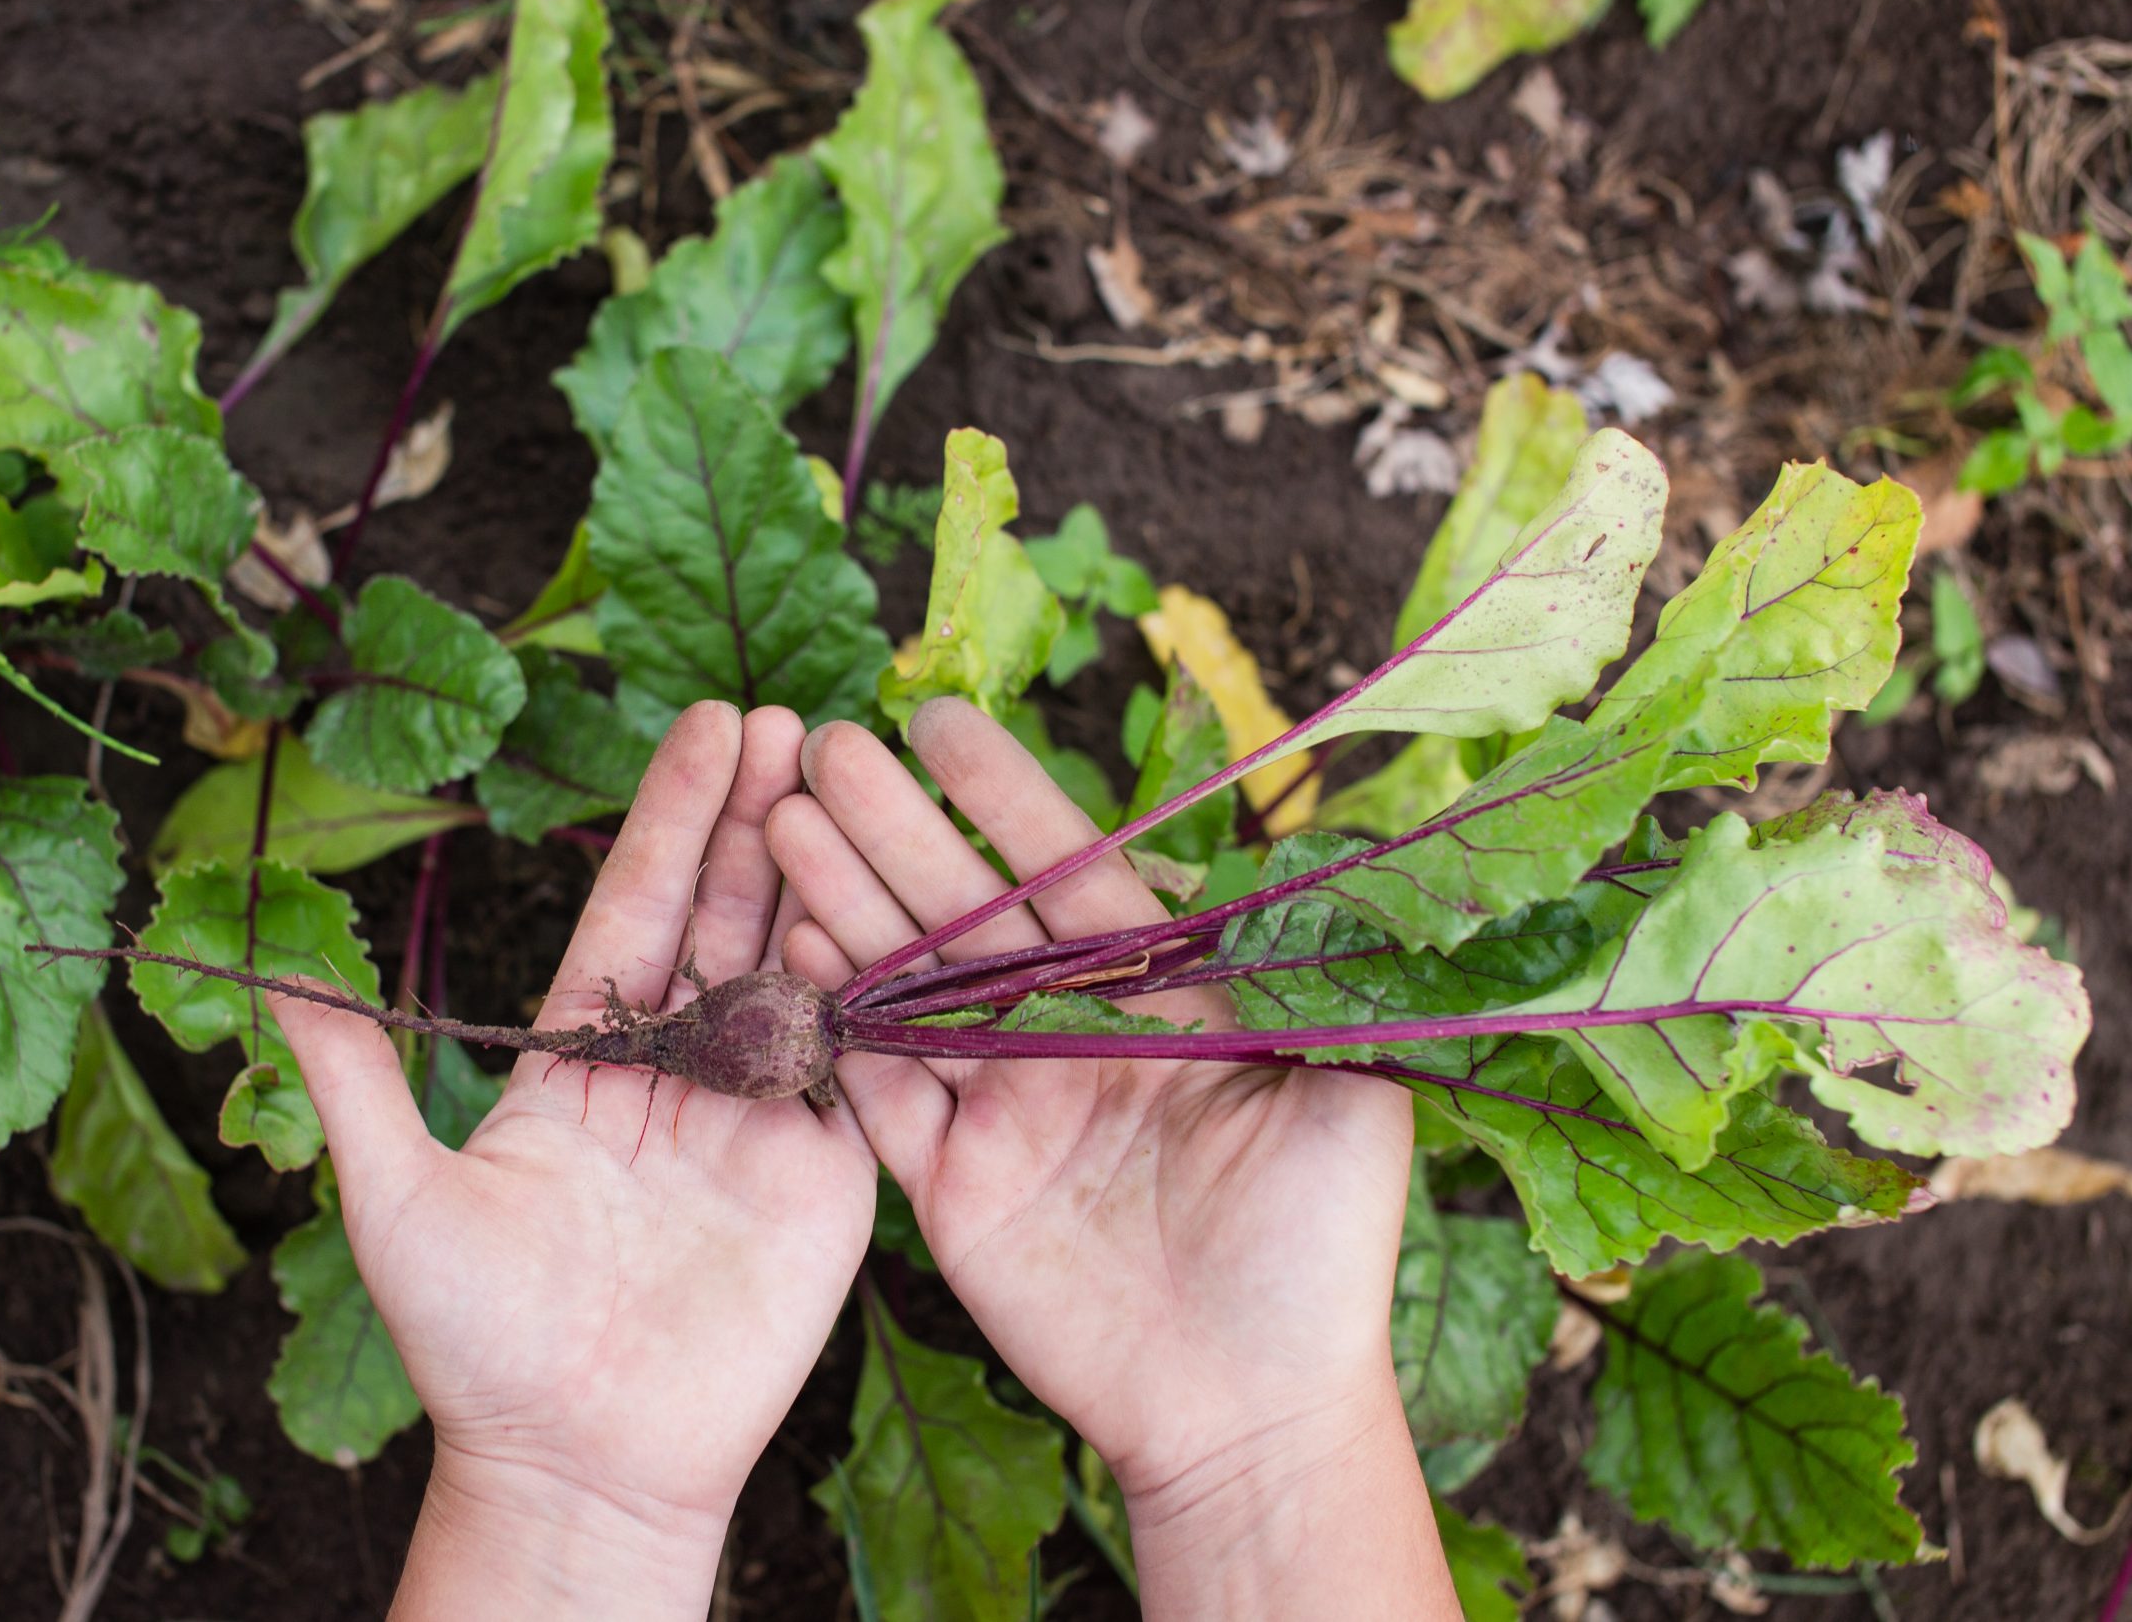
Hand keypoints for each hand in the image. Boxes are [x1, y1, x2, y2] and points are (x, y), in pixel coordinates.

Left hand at [270, 703, 878, 1619]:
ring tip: (847, 778)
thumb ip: (354, 1082)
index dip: (673, 815)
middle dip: (757, 816)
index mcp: (584, 1059)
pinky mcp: (822, 1176)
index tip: (706, 724)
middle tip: (791, 718)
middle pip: (724, 915)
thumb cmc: (479, 1344)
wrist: (581, 1463)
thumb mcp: (396, 1200)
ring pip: (794, 970)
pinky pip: (853, 1064)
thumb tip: (275, 979)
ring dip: (819, 876)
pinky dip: (868, 986)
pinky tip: (886, 906)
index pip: (637, 907)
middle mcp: (675, 1070)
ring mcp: (755, 1118)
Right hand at [768, 698, 1453, 1619]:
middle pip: (970, 915)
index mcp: (1162, 1006)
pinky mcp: (955, 1185)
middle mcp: (1072, 1042)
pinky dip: (838, 1025)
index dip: (1006, 798)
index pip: (1072, 875)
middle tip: (825, 746)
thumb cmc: (1322, 1257)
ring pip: (910, 986)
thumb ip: (1310, 987)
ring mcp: (1006, 1110)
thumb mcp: (1350, 1100)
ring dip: (847, 901)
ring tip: (781, 819)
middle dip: (899, 828)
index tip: (941, 721)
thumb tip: (1306, 873)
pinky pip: (882, 1091)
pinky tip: (789, 947)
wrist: (1254, 1409)